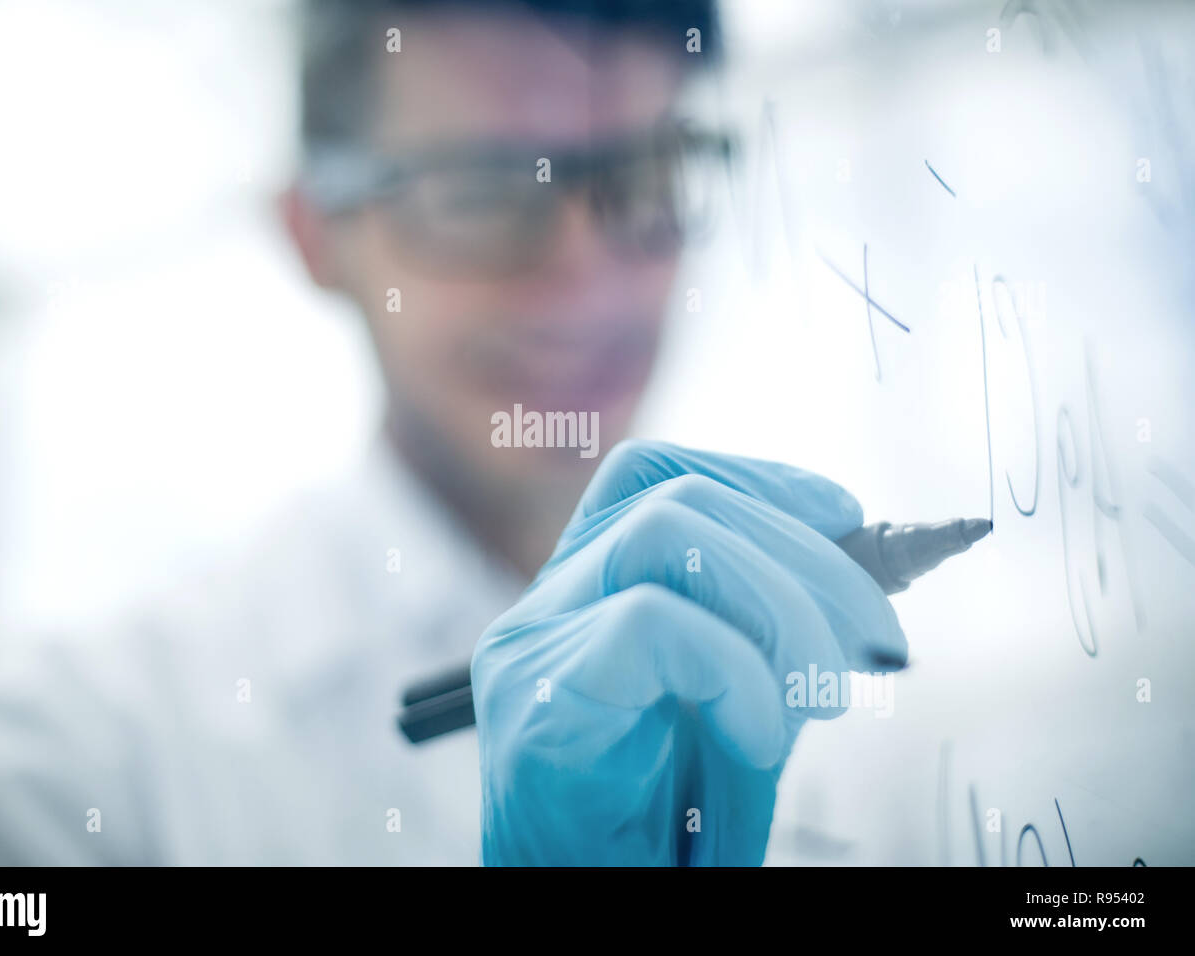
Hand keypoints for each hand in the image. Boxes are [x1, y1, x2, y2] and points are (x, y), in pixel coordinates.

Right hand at [472, 440, 905, 864]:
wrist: (595, 904)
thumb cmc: (668, 826)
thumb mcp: (741, 706)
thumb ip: (774, 635)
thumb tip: (856, 575)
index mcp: (590, 593)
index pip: (654, 475)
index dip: (756, 478)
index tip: (845, 517)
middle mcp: (548, 603)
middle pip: (678, 499)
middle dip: (807, 558)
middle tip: (876, 643)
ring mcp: (532, 644)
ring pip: (663, 533)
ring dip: (779, 607)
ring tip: (819, 699)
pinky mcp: (535, 699)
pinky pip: (649, 623)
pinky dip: (734, 674)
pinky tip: (756, 740)